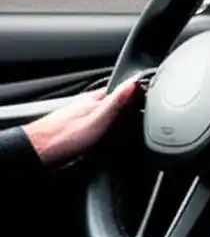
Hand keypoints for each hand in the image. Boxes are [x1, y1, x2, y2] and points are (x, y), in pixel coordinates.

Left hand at [22, 78, 138, 166]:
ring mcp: (78, 121)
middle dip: (123, 112)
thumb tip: (134, 82)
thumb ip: (117, 102)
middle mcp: (84, 107)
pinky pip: (94, 133)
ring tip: (121, 134)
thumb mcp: (98, 118)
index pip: (119, 91)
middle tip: (137, 120)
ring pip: (102, 120)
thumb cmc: (65, 137)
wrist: (37, 153)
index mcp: (92, 100)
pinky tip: (102, 144)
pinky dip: (101, 138)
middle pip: (111, 106)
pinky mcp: (73, 134)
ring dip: (112, 126)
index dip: (133, 95)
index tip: (145, 102)